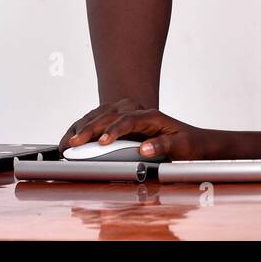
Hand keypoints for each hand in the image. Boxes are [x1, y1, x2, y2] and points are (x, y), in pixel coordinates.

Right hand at [60, 98, 206, 158]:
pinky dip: (84, 129)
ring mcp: (128, 116)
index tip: (102, 142)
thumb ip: (164, 146)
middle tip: (75, 144)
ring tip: (68, 143)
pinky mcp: (121, 124)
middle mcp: (137, 113)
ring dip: (83, 129)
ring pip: (100, 117)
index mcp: (152, 117)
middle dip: (90, 129)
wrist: (192, 139)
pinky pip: (98, 122)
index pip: (128, 120)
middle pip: (109, 116)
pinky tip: (72, 139)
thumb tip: (144, 149)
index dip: (114, 130)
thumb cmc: (187, 142)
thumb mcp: (181, 145)